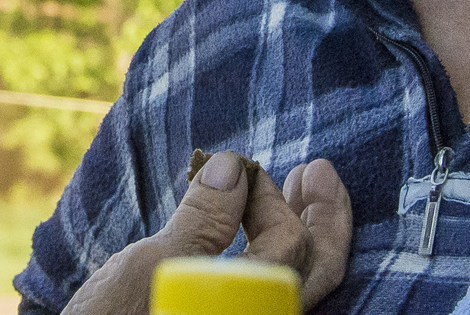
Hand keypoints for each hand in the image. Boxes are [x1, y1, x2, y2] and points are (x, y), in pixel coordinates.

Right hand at [62, 152, 352, 314]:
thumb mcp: (149, 269)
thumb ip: (200, 221)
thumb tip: (232, 168)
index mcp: (250, 309)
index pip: (289, 244)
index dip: (270, 198)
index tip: (238, 168)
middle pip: (317, 270)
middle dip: (321, 216)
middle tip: (318, 170)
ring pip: (302, 284)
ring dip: (303, 231)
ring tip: (303, 189)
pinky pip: (277, 293)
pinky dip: (278, 255)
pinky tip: (263, 234)